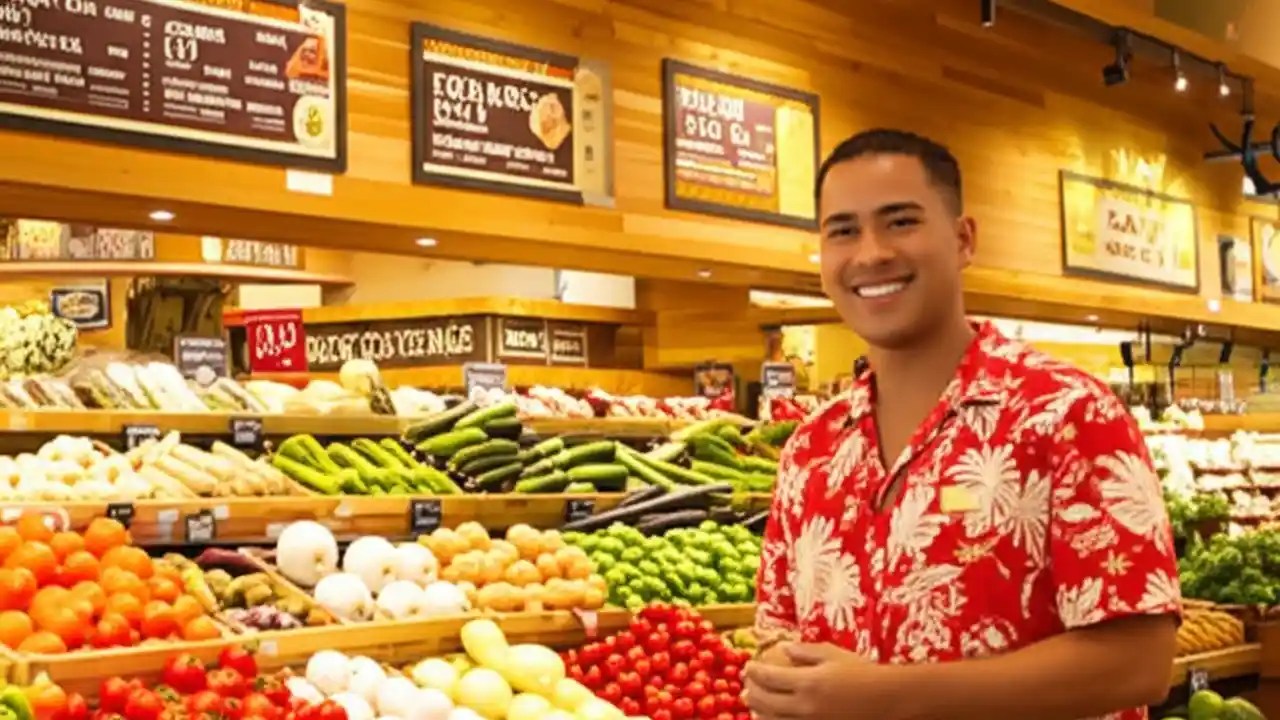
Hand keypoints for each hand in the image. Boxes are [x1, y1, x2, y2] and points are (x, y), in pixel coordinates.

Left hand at [743, 643, 905, 719]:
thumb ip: (806, 652)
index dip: (753, 672)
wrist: (888, 702)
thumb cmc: (863, 674)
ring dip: (758, 711)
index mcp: (808, 683)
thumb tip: (784, 648)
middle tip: (746, 685)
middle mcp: (805, 708)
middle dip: (750, 692)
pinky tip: (772, 718)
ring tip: (753, 704)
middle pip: (765, 702)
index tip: (748, 666)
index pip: (768, 678)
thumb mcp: (835, 656)